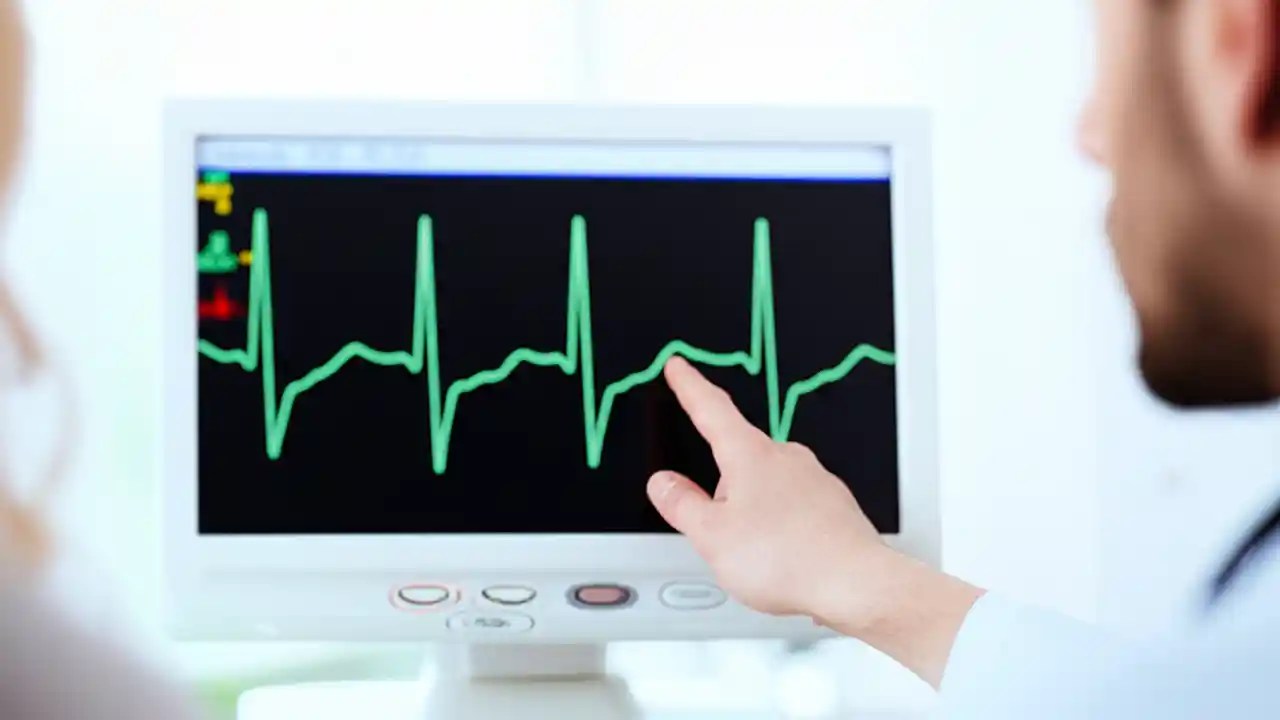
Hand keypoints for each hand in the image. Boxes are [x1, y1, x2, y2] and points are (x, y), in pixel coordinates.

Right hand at [647, 357, 982, 687]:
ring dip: (751, 512)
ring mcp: (813, 478)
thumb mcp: (713, 536)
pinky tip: (782, 559)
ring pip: (765, 486)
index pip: (711, 409)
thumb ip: (682, 505)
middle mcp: (785, 457)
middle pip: (737, 459)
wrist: (856, 583)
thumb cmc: (789, 559)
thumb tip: (664, 483)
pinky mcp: (831, 504)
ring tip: (756, 556)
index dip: (689, 387)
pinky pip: (792, 507)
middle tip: (717, 531)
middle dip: (721, 490)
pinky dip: (780, 528)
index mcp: (750, 456)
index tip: (679, 367)